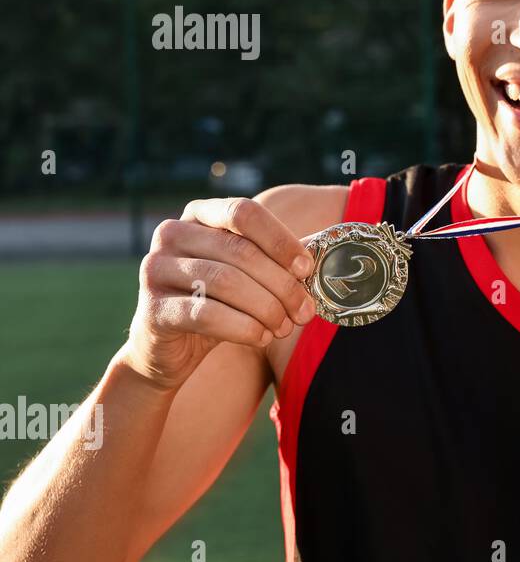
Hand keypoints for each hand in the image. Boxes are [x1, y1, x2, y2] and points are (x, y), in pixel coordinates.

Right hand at [122, 196, 316, 389]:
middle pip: (240, 251)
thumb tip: (324, 250)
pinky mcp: (152, 309)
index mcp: (199, 215)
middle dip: (282, 284)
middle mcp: (172, 234)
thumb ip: (280, 258)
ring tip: (285, 326)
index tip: (306, 269)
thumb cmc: (219, 302)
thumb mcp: (250, 274)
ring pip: (225, 281)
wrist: (170, 349)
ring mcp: (155, 269)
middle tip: (305, 311)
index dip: (280, 240)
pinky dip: (243, 327)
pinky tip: (261, 337)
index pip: (244, 213)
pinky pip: (206, 314)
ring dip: (266, 308)